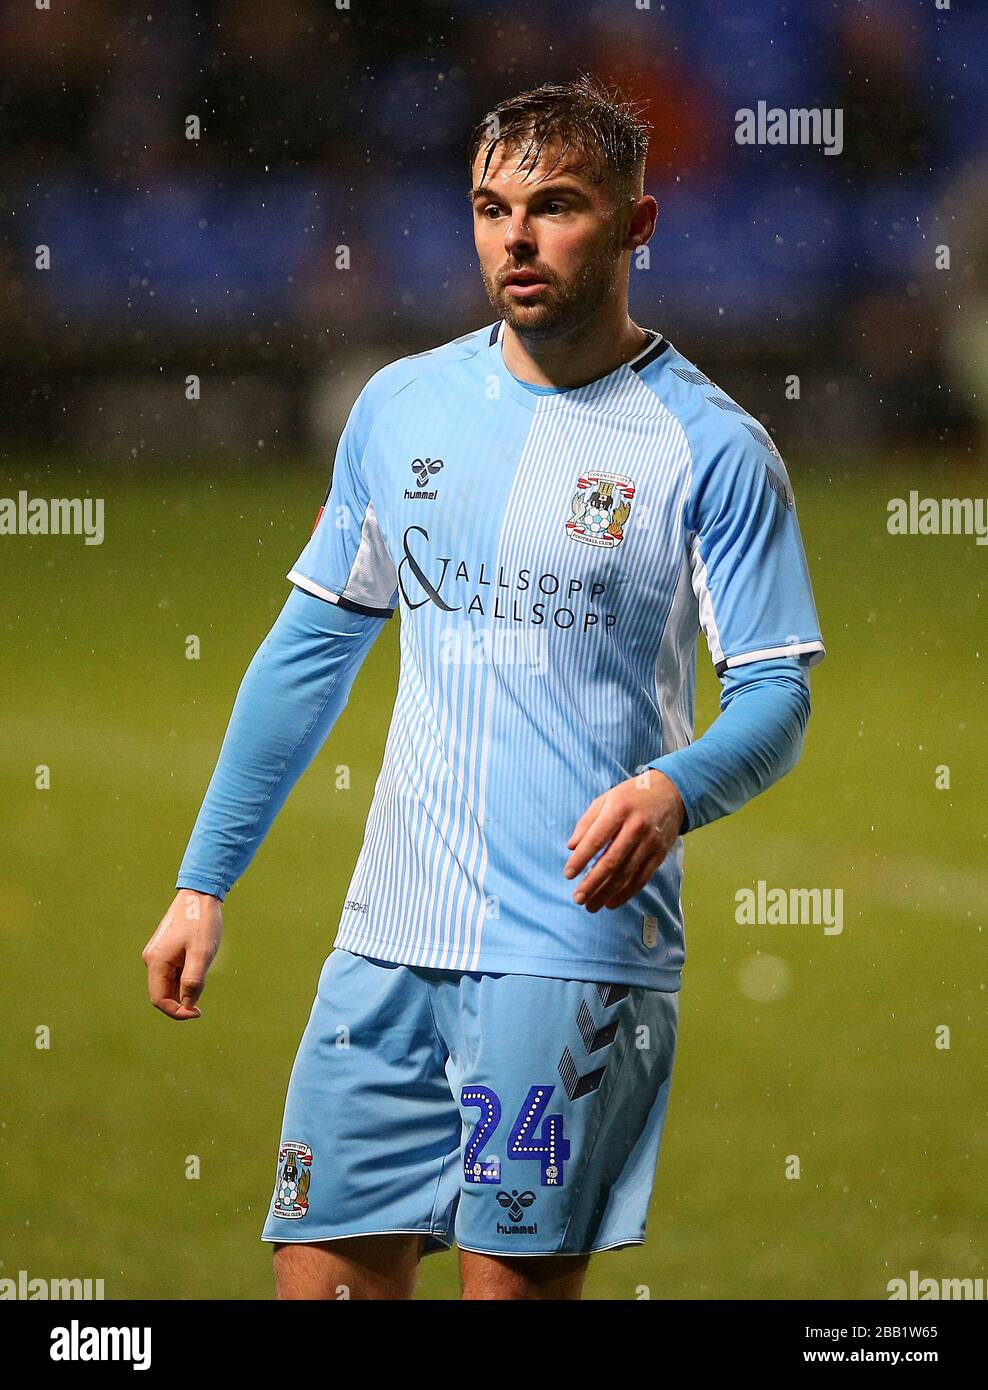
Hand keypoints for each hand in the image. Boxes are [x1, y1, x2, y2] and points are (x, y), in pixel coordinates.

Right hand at [142, 890, 222, 1019]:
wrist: (200, 893)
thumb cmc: (201, 922)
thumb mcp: (201, 953)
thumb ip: (193, 981)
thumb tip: (187, 1005)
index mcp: (156, 962)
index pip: (159, 1000)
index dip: (177, 1012)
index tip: (197, 1013)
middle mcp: (152, 959)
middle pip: (163, 992)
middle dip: (182, 999)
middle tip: (204, 995)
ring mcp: (157, 954)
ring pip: (169, 982)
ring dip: (185, 987)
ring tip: (204, 969)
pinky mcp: (165, 949)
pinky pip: (172, 971)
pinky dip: (185, 976)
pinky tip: (199, 964)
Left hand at [564, 769, 684, 912]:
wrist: (671, 792)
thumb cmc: (631, 795)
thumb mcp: (605, 799)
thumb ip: (587, 822)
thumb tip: (571, 847)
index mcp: (619, 810)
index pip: (596, 839)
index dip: (581, 859)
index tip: (568, 874)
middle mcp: (636, 827)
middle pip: (612, 861)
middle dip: (592, 883)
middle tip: (577, 898)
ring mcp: (650, 842)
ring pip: (627, 874)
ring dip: (607, 893)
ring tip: (591, 905)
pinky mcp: (659, 854)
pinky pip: (642, 878)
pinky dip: (626, 893)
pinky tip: (611, 902)